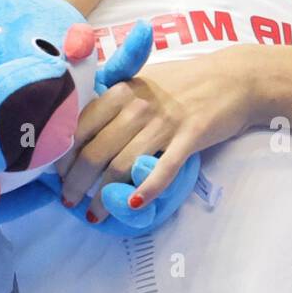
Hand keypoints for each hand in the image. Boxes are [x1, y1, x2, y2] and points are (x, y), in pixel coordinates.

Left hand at [55, 48, 254, 224]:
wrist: (234, 78)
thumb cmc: (184, 81)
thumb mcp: (142, 78)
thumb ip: (112, 98)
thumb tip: (79, 124)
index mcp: (121, 89)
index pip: (80, 126)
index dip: (65, 154)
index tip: (57, 174)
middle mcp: (137, 105)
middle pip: (96, 150)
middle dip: (77, 181)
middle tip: (69, 200)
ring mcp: (164, 123)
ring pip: (123, 165)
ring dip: (104, 195)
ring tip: (93, 214)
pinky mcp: (190, 138)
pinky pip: (164, 169)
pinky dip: (147, 190)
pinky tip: (134, 205)